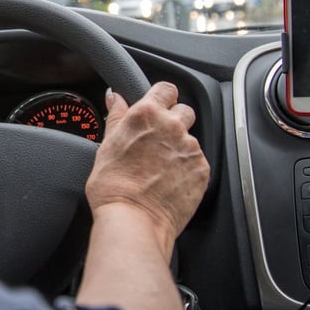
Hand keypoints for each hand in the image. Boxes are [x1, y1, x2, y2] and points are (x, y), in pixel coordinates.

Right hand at [85, 82, 208, 250]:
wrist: (134, 220)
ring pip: (191, 138)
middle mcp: (172, 126)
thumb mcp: (107, 146)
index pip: (166, 89)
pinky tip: (170, 181)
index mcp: (146, 115)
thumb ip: (117, 117)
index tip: (159, 106)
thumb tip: (116, 98)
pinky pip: (198, 162)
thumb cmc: (113, 188)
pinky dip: (188, 169)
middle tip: (159, 140)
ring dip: (180, 148)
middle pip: (184, 110)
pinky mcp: (202, 169)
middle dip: (174, 121)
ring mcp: (190, 148)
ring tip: (161, 168)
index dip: (163, 97)